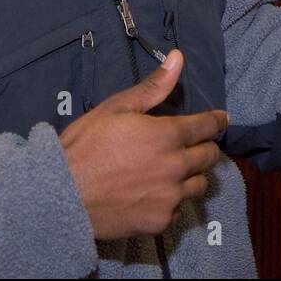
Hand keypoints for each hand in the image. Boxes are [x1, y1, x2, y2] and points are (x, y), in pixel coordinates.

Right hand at [59, 50, 228, 239]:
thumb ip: (153, 87)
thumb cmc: (84, 147)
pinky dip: (173, 201)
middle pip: (209, 157)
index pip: (208, 126)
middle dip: (205, 147)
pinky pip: (179, 209)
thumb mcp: (115, 108)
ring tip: (174, 172)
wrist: (59, 196)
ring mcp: (170, 197)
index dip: (217, 121)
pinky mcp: (160, 222)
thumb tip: (179, 58)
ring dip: (192, 176)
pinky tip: (155, 194)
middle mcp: (176, 167)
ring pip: (199, 185)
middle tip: (193, 145)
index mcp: (168, 135)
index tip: (222, 119)